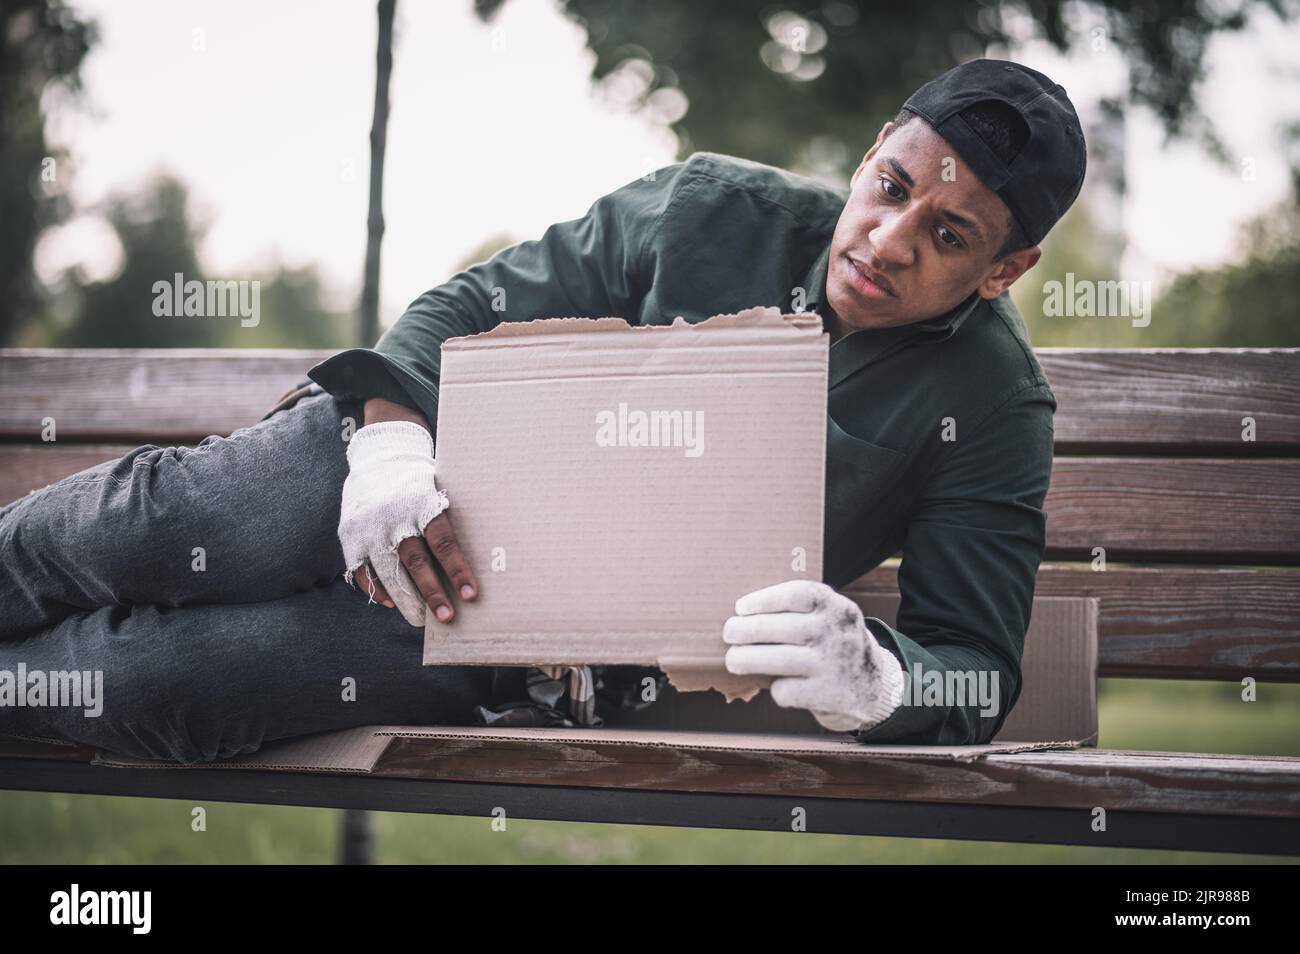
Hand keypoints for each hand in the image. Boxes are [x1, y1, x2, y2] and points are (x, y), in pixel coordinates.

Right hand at [338, 413, 478, 626]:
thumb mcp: (439, 489)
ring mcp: (368, 527)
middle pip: (415, 561)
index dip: (457, 570)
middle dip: (432, 593)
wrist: (378, 455)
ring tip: (421, 619)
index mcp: (421, 501)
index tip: (470, 594)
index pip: (443, 541)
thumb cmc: (420, 480)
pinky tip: (392, 602)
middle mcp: (393, 515)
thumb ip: (449, 519)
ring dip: (406, 599)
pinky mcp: (349, 536)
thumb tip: (480, 557)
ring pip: (388, 571)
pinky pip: (362, 570)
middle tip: (447, 617)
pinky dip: (377, 589)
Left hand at [723, 580, 904, 732]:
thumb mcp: (830, 619)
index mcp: (837, 607)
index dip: (765, 599)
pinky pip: (787, 689)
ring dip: (747, 660)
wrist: (875, 686)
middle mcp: (838, 632)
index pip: (798, 594)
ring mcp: (834, 664)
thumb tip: (742, 614)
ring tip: (732, 660)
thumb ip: (800, 611)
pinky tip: (779, 685)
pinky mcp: (829, 695)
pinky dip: (776, 689)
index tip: (741, 607)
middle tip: (728, 633)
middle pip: (781, 628)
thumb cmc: (834, 645)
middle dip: (746, 630)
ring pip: (778, 660)